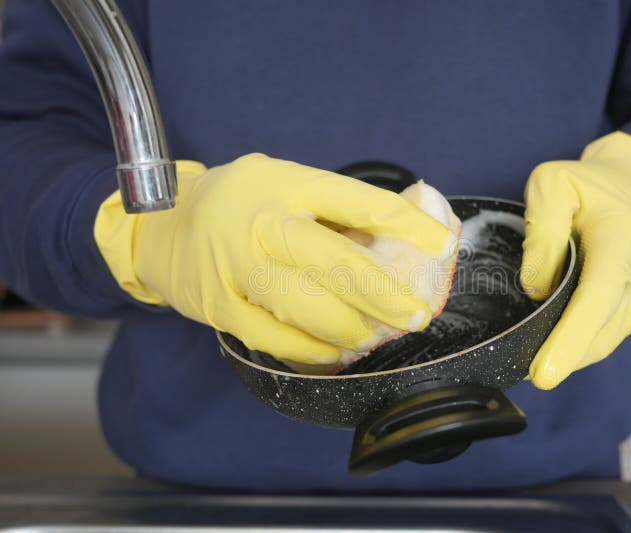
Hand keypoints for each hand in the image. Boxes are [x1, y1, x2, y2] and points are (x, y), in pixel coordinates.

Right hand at [95, 154, 450, 364]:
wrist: (160, 225)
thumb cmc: (239, 203)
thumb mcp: (284, 182)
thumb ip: (332, 208)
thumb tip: (400, 239)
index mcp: (288, 184)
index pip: (360, 201)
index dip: (407, 225)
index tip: (443, 244)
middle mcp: (264, 223)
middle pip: (338, 264)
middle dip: (386, 296)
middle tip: (416, 315)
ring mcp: (237, 267)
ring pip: (308, 308)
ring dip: (352, 329)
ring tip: (375, 336)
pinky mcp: (219, 306)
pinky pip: (276, 338)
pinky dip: (313, 350)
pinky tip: (336, 352)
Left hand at [521, 132, 630, 388]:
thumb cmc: (590, 185)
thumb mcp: (552, 183)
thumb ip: (542, 230)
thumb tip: (536, 287)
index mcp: (623, 235)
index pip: (599, 294)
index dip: (572, 337)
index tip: (545, 373)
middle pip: (605, 327)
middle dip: (566, 356)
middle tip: (529, 371)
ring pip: (611, 335)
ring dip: (577, 351)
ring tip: (540, 356)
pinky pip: (617, 330)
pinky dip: (590, 339)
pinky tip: (567, 337)